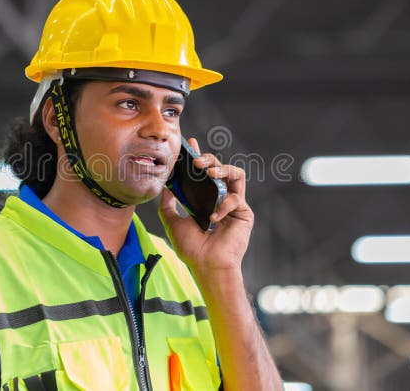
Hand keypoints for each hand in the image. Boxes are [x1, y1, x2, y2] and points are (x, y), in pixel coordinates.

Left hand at [158, 137, 253, 274]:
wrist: (207, 265)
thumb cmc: (192, 248)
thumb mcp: (173, 222)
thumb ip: (167, 204)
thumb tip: (165, 186)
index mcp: (205, 199)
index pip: (204, 172)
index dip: (199, 156)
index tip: (190, 144)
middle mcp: (220, 198)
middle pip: (219, 169)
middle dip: (209, 159)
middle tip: (198, 162)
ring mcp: (234, 204)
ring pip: (236, 174)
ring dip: (223, 169)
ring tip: (210, 173)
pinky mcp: (244, 212)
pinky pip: (236, 198)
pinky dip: (223, 205)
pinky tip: (213, 217)